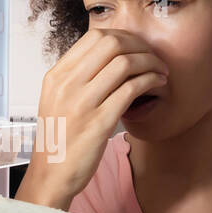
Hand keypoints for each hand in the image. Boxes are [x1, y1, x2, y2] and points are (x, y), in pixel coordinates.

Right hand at [18, 28, 167, 209]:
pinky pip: (130, 90)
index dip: (123, 37)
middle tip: (153, 57)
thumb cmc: (59, 140)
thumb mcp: (57, 100)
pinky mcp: (99, 123)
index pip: (94, 37)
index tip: (137, 47)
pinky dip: (149, 82)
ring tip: (160, 72)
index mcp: (57, 76)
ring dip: (150, 63)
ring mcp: (82, 103)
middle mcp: (67, 85)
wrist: (50, 175)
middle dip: (140, 46)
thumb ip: (76, 78)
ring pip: (124, 64)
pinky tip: (156, 85)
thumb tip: (108, 58)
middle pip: (111, 44)